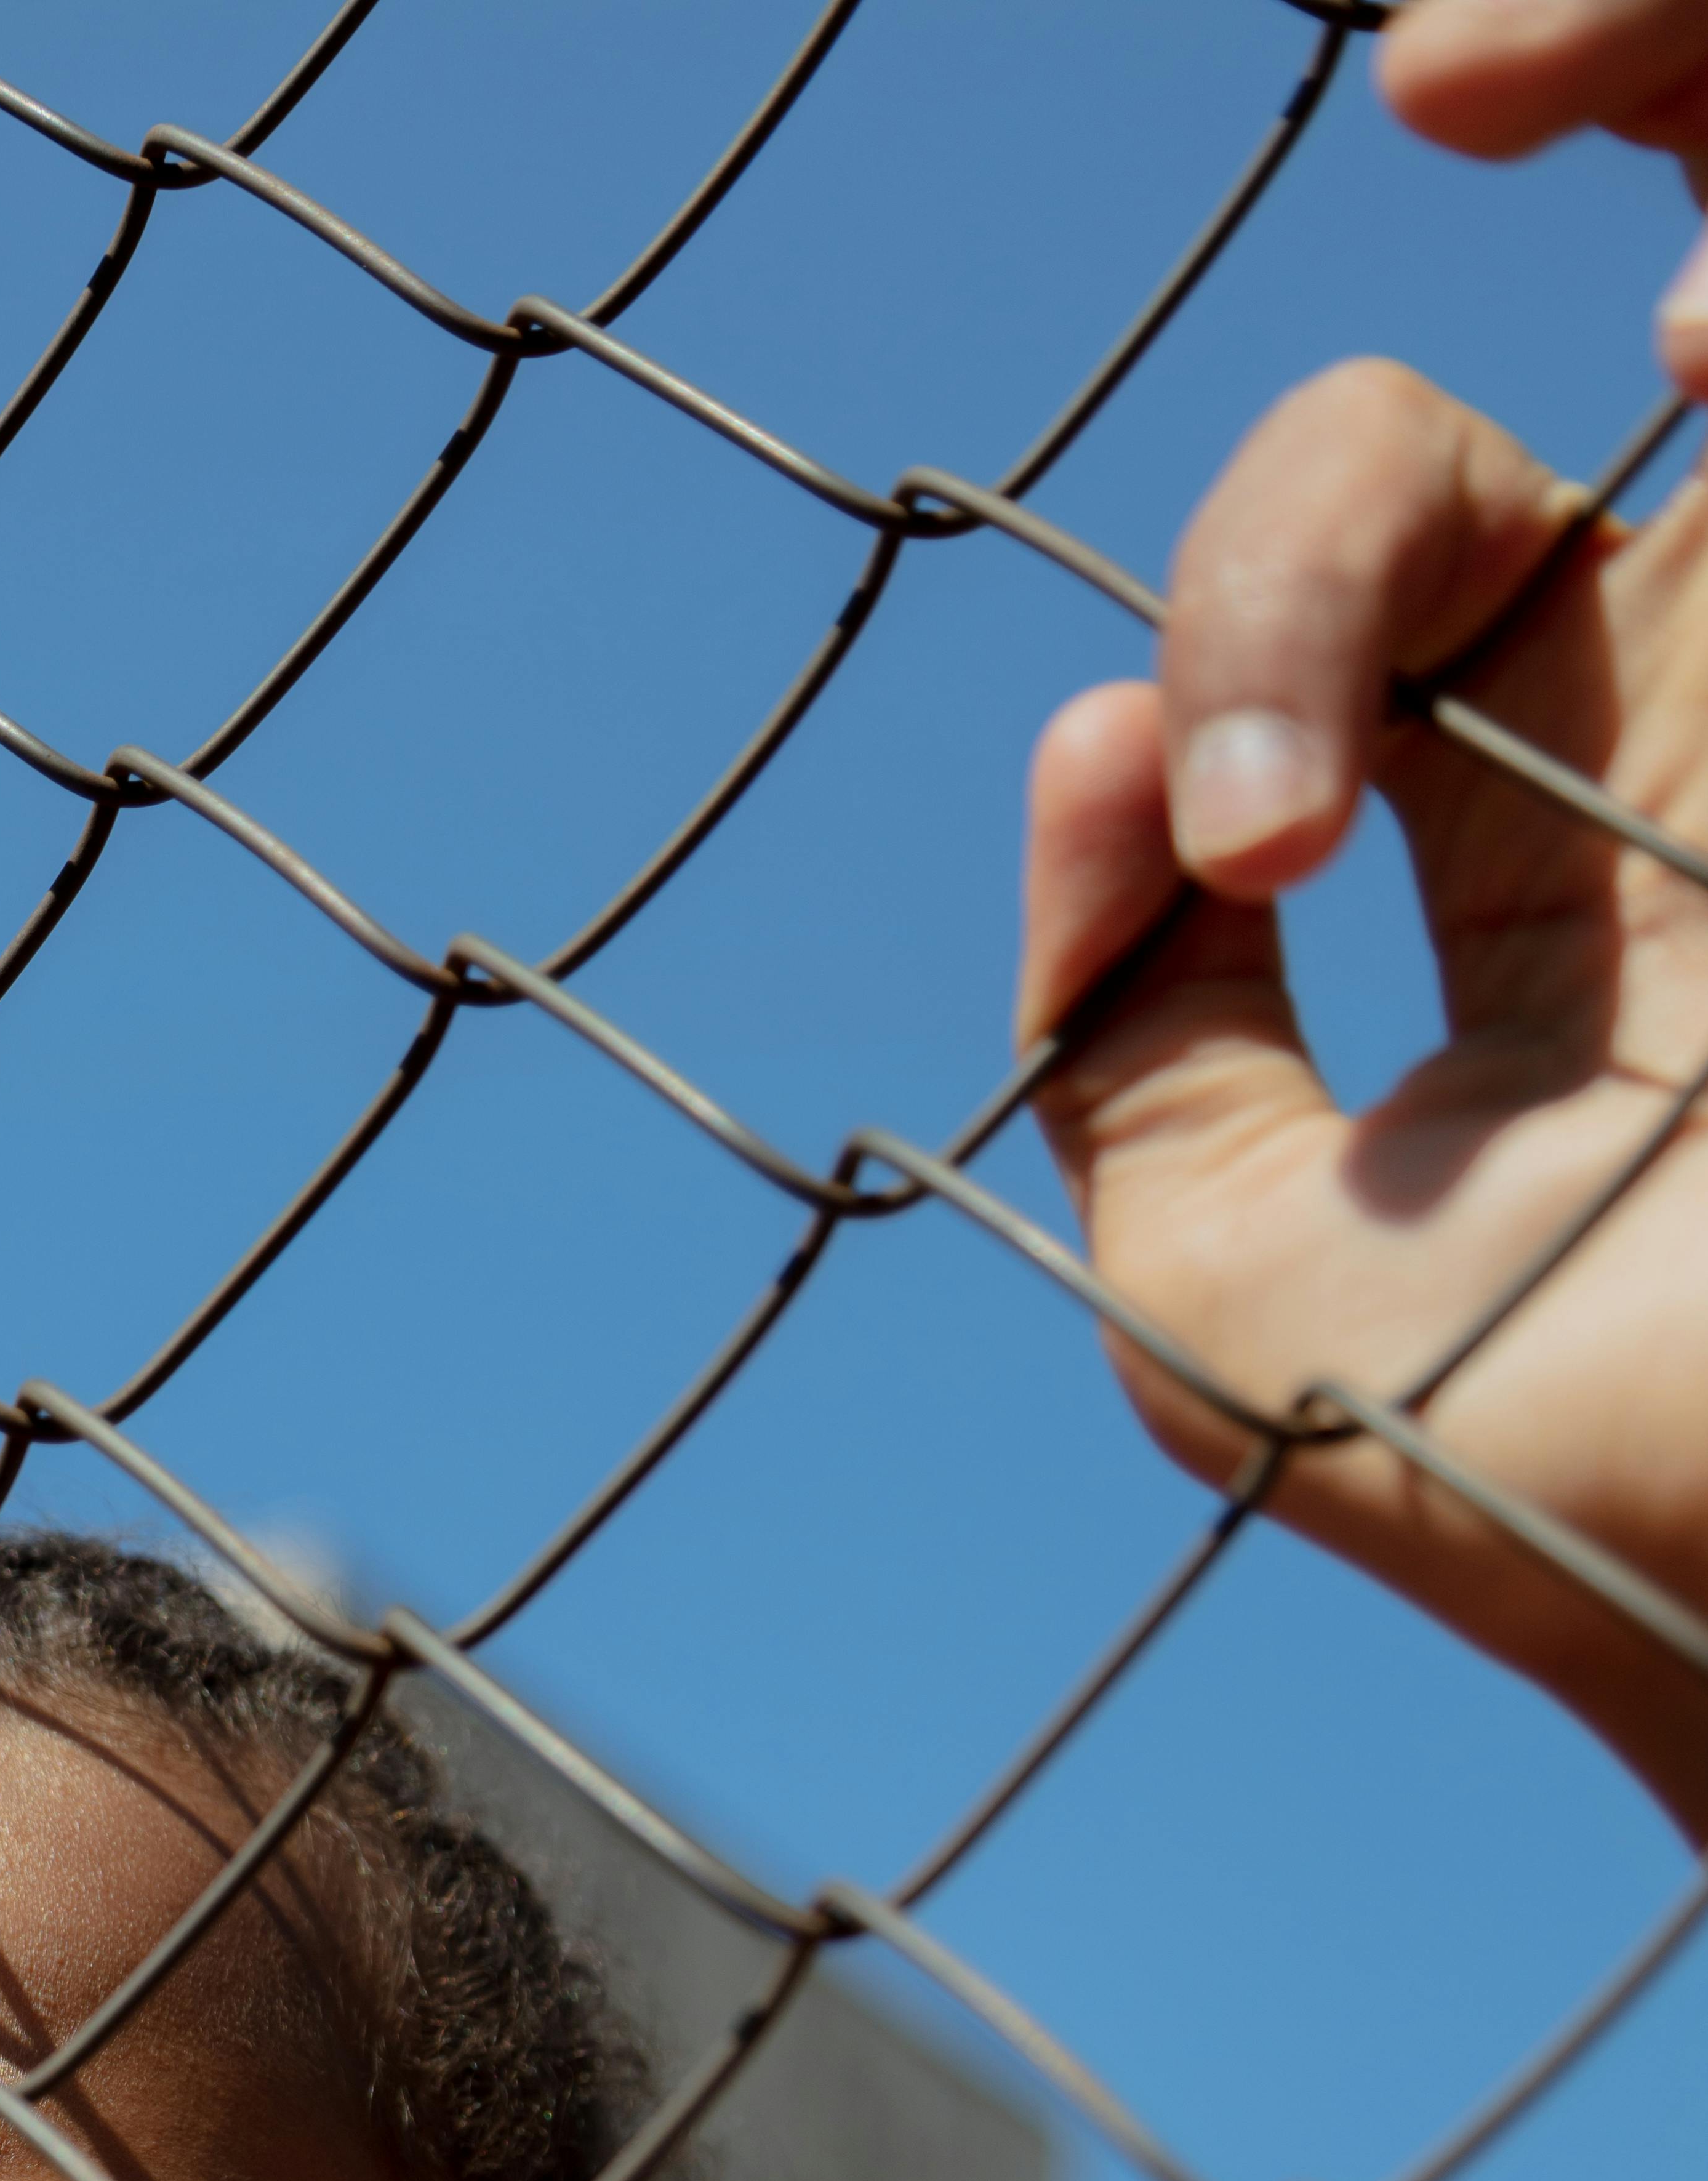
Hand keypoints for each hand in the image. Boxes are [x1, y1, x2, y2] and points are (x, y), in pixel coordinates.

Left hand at [1014, 0, 1707, 1845]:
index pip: (1399, 560)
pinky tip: (1706, 269)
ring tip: (1464, 90)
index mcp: (1586, 841)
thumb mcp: (1230, 1297)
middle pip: (1531, 416)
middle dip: (1368, 436)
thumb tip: (1086, 734)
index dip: (1279, 589)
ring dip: (1636, 76)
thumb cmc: (1564, 1489)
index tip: (1240, 829)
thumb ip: (1115, 1038)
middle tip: (1305, 658)